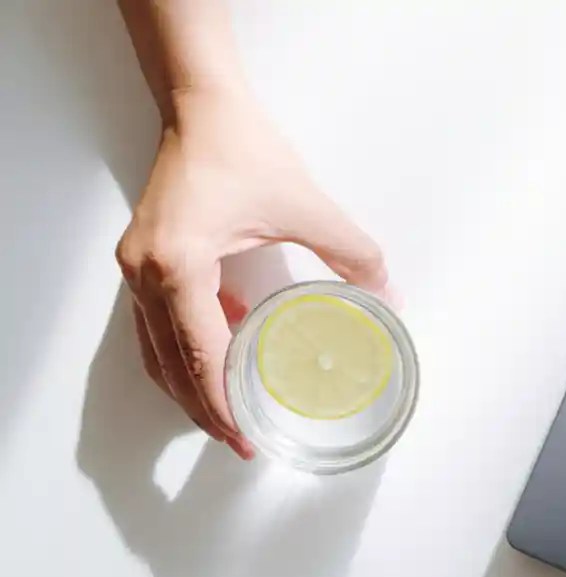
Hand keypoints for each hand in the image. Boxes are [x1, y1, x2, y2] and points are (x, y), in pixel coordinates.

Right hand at [116, 88, 388, 458]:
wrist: (202, 108)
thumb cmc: (243, 150)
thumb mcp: (305, 204)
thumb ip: (351, 252)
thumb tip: (390, 295)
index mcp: (179, 265)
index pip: (200, 351)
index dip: (223, 401)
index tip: (245, 435)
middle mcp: (147, 273)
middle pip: (170, 364)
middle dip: (205, 409)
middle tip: (240, 443)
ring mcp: (138, 268)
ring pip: (158, 350)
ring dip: (192, 386)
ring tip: (229, 416)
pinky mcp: (144, 260)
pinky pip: (160, 323)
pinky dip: (188, 348)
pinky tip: (226, 349)